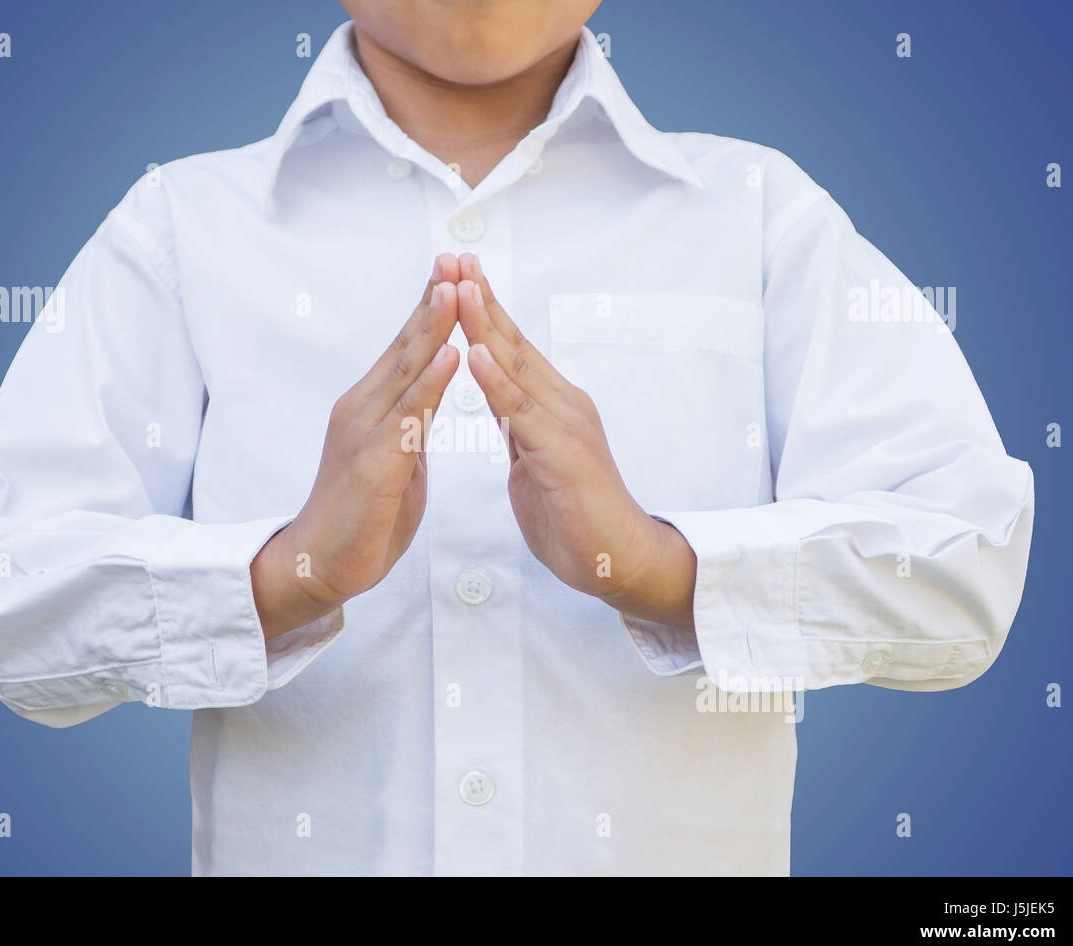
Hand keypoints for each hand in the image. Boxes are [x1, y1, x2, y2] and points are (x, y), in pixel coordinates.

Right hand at [252, 254, 461, 638]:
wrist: (319, 568)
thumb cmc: (360, 520)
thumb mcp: (397, 464)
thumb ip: (411, 430)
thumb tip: (427, 406)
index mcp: (371, 409)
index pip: (406, 348)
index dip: (431, 309)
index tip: (456, 270)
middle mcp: (362, 409)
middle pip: (404, 345)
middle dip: (433, 300)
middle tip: (457, 255)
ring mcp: (365, 433)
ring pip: (404, 371)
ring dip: (432, 327)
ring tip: (456, 287)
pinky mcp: (373, 464)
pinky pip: (406, 418)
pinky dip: (430, 384)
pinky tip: (450, 356)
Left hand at [455, 254, 696, 627]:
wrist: (618, 562)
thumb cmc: (576, 521)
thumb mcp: (535, 466)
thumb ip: (519, 433)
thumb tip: (502, 412)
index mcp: (552, 407)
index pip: (511, 350)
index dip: (482, 312)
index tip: (454, 276)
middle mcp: (562, 403)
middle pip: (513, 342)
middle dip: (480, 299)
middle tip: (454, 256)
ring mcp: (565, 423)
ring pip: (516, 365)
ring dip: (484, 324)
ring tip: (458, 285)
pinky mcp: (562, 451)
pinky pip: (520, 411)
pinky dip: (496, 380)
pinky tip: (476, 351)